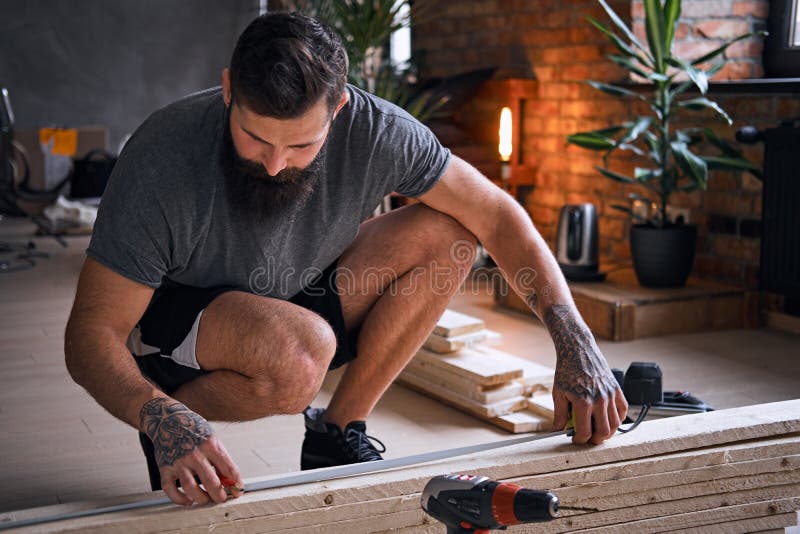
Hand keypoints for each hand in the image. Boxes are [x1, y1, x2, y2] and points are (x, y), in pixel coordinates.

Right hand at [139, 398, 243, 505]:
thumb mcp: (212, 437)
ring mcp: (179, 462)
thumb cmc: (191, 428)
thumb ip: (221, 457)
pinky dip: (180, 499)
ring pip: (191, 488)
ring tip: (206, 499)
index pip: (228, 468)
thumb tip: (230, 478)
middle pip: (211, 481)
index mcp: (210, 445)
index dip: (235, 482)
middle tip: (222, 498)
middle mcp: (194, 454)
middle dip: (220, 495)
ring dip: (201, 498)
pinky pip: (170, 490)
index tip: (238, 489)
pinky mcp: (165, 468)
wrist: (167, 419)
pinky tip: (188, 500)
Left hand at [543, 305, 627, 444]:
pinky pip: (623, 410)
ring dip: (607, 432)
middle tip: (587, 438)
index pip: (585, 432)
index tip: (574, 439)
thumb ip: (559, 415)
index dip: (579, 440)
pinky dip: (618, 419)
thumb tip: (556, 432)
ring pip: (615, 424)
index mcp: (583, 402)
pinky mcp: (617, 389)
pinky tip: (607, 419)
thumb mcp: (558, 393)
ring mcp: (610, 395)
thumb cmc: (566, 371)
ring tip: (596, 430)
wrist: (578, 350)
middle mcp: (599, 400)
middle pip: (604, 432)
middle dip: (595, 440)